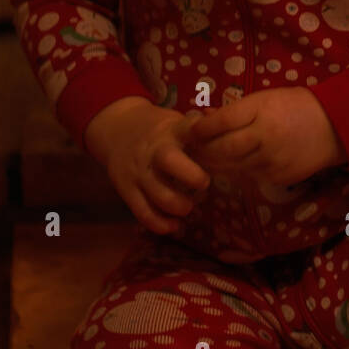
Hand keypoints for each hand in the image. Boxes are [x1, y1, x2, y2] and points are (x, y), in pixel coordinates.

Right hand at [85, 98, 209, 235]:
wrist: (116, 128)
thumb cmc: (158, 131)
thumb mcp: (176, 123)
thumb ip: (201, 132)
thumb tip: (232, 136)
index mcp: (171, 131)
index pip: (189, 129)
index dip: (205, 137)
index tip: (219, 149)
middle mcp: (153, 150)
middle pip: (170, 160)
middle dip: (193, 177)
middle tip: (204, 183)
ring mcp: (139, 172)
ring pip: (159, 195)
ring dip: (180, 206)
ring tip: (188, 206)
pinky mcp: (127, 190)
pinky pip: (144, 213)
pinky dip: (162, 224)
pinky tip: (174, 225)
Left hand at [184, 88, 346, 188]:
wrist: (334, 126)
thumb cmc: (296, 106)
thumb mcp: (265, 98)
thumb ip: (237, 111)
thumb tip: (205, 121)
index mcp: (261, 111)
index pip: (221, 122)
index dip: (201, 129)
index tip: (190, 131)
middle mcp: (265, 137)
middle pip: (222, 149)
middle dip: (204, 151)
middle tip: (191, 150)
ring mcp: (271, 160)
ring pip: (233, 167)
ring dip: (217, 163)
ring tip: (207, 158)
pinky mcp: (277, 177)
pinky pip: (250, 175)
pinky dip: (238, 170)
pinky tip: (235, 164)